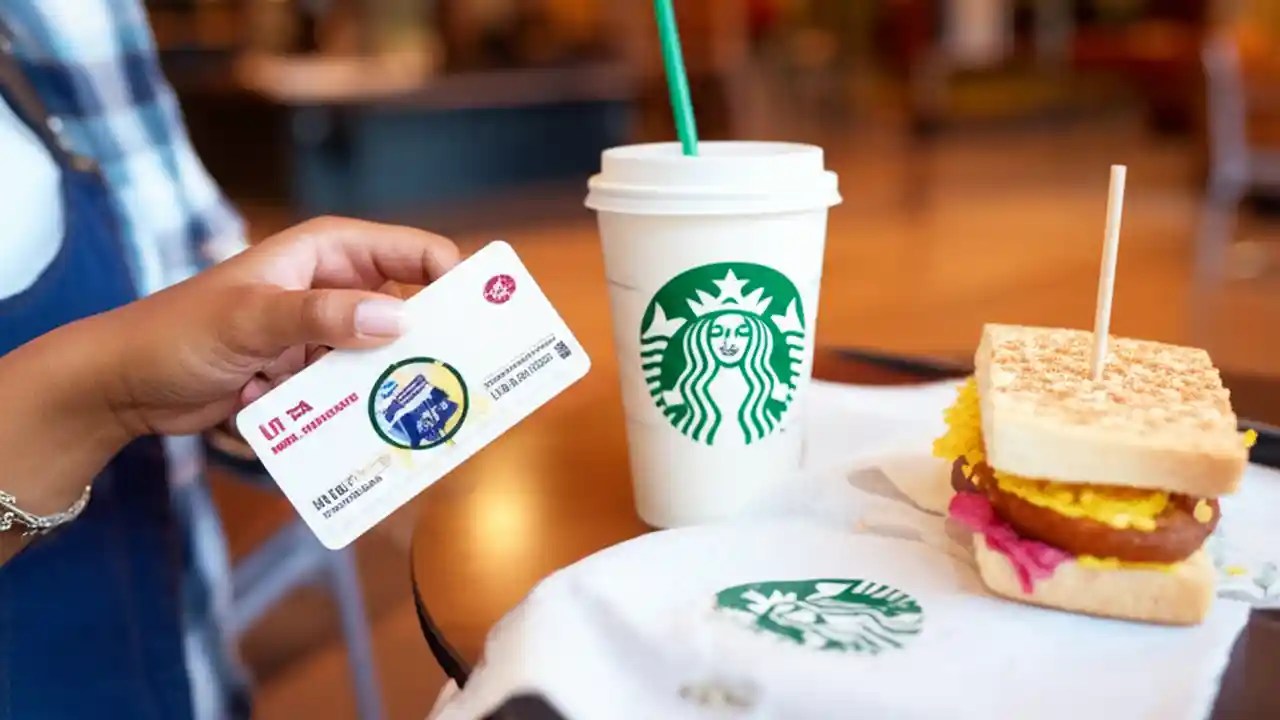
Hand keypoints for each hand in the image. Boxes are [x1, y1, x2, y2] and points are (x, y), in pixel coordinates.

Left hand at [99, 216, 458, 437]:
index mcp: (329, 252)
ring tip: (433, 419)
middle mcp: (335, 288)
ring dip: (399, 387)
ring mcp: (323, 334)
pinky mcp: (309, 376)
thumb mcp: (251, 317)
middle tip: (473, 379)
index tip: (483, 323)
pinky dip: (364, 412)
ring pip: (385, 358)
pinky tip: (380, 437)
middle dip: (437, 344)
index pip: (415, 254)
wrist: (122, 386)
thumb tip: (398, 321)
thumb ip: (322, 315)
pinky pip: (355, 392)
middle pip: (410, 309)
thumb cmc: (177, 333)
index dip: (454, 281)